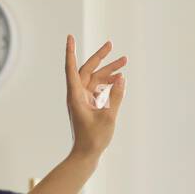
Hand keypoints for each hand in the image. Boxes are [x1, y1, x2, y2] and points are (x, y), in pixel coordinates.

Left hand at [65, 36, 126, 158]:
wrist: (85, 155)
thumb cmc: (94, 139)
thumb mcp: (109, 117)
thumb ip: (116, 96)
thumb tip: (121, 78)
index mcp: (76, 96)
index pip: (71, 69)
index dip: (70, 52)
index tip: (70, 37)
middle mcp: (77, 96)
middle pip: (87, 70)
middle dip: (99, 57)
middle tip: (111, 45)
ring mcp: (82, 101)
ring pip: (94, 79)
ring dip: (108, 71)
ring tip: (125, 62)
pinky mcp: (88, 106)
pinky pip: (97, 89)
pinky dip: (107, 83)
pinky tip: (119, 79)